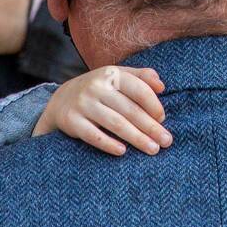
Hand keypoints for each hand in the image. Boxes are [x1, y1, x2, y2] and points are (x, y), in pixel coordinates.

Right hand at [33, 66, 171, 156]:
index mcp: (111, 74)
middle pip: (129, 109)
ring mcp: (83, 104)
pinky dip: (108, 144)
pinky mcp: (72, 121)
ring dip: (136, 138)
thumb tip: (162, 86)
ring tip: (153, 149)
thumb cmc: (99, 89)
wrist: (60, 99)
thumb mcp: (117, 76)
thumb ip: (141, 77)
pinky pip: (93, 135)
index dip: (153, 104)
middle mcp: (96, 87)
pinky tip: (123, 152)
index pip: (138, 89)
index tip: (163, 119)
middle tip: (167, 141)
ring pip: (115, 123)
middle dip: (151, 127)